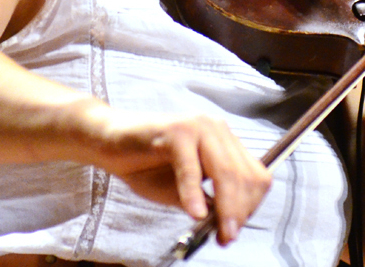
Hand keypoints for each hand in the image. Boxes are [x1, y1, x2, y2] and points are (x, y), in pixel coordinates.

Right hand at [86, 106, 272, 245]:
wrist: (109, 143)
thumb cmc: (146, 166)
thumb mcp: (184, 191)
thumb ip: (208, 202)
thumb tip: (229, 225)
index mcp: (225, 141)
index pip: (256, 174)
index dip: (251, 206)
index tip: (234, 230)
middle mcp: (217, 129)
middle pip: (244, 176)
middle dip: (239, 211)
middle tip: (227, 237)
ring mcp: (198, 126)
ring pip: (225, 172)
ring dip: (225, 207)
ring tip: (217, 231)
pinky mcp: (176, 130)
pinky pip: (191, 168)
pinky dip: (193, 194)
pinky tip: (194, 213)